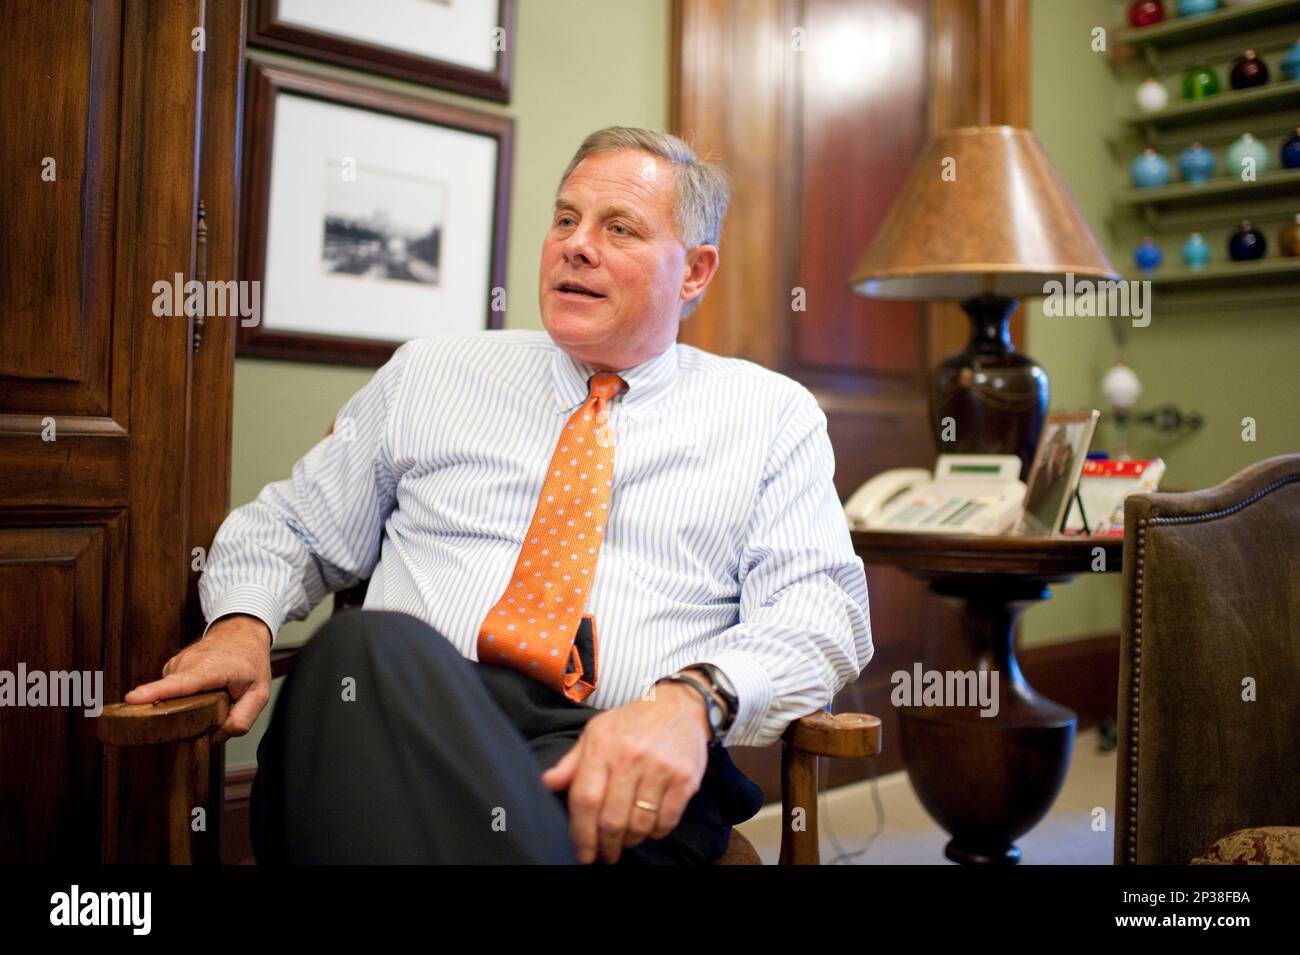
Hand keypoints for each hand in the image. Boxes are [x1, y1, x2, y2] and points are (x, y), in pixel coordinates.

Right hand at [123, 614, 272, 744]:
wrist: (241, 632)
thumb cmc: (251, 662)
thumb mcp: (259, 693)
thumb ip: (242, 719)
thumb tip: (213, 738)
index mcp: (211, 669)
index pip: (180, 683)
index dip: (156, 692)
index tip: (134, 698)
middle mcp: (187, 664)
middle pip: (172, 699)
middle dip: (184, 715)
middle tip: (214, 704)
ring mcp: (175, 664)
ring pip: (173, 698)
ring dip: (190, 704)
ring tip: (212, 692)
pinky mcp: (170, 667)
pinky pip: (171, 691)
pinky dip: (184, 696)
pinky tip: (201, 689)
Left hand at [540, 678, 711, 863]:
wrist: (680, 705)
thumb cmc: (632, 723)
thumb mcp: (596, 732)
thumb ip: (572, 762)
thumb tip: (547, 784)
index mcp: (602, 745)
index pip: (585, 799)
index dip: (581, 833)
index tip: (583, 853)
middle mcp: (630, 756)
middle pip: (611, 819)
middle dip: (606, 846)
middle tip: (606, 855)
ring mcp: (659, 768)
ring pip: (639, 825)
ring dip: (631, 841)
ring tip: (627, 839)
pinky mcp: (684, 778)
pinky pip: (666, 822)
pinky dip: (655, 832)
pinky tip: (650, 827)